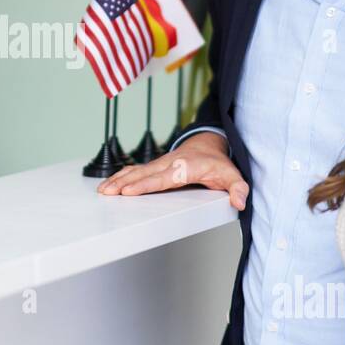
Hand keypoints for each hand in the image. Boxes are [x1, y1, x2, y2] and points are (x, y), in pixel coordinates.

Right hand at [96, 131, 248, 210]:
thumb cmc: (217, 162)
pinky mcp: (154, 166)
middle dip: (125, 183)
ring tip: (103, 190)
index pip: (164, 178)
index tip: (129, 191)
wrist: (208, 143)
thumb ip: (238, 188)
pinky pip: (135, 170)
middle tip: (109, 192)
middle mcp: (170, 163)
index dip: (146, 184)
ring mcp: (160, 163)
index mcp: (186, 167)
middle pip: (144, 174)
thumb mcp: (232, 174)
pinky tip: (109, 184)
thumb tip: (240, 201)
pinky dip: (121, 176)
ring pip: (136, 171)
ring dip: (119, 180)